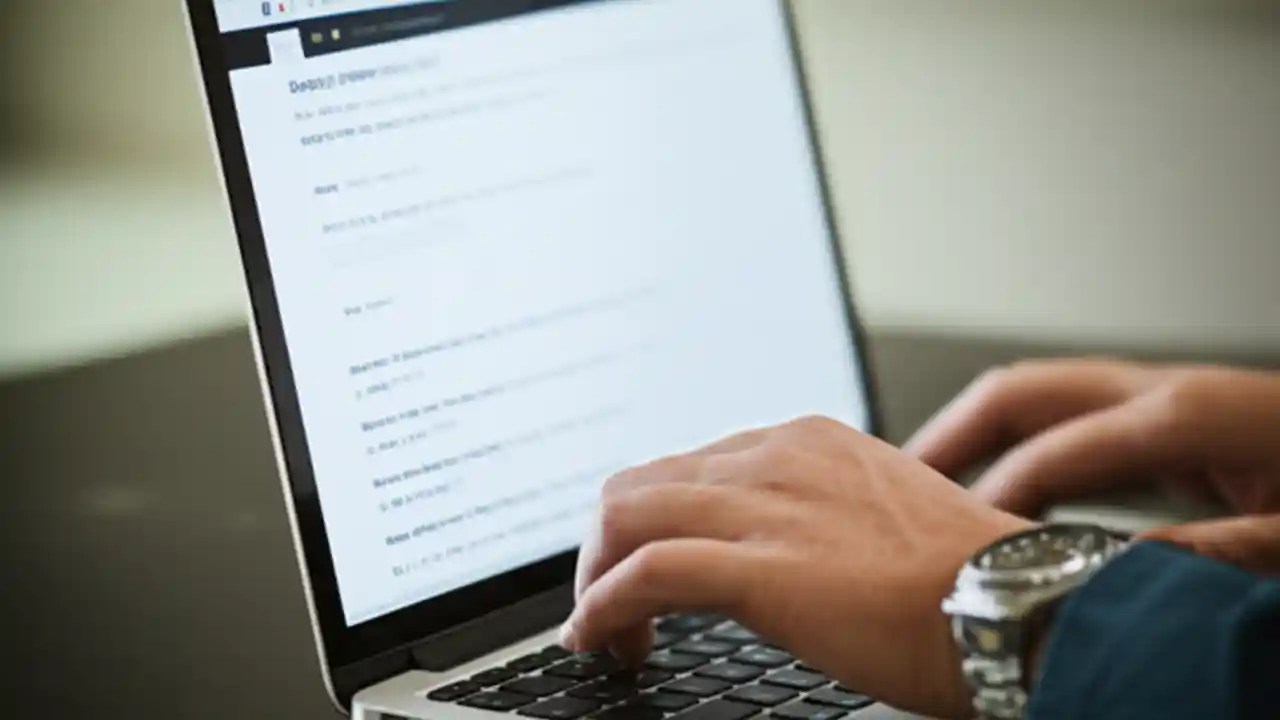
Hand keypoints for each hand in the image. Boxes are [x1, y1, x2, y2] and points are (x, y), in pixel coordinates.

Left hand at [562, 416, 1031, 718]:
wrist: (1017, 605)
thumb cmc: (963, 579)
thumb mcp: (872, 519)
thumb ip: (813, 518)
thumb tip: (768, 557)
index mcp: (802, 441)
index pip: (685, 469)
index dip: (648, 525)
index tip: (640, 569)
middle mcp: (774, 457)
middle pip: (639, 485)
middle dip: (607, 548)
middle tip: (611, 606)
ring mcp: (765, 506)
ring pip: (626, 517)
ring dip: (596, 578)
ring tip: (604, 632)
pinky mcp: (761, 567)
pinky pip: (646, 574)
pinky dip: (603, 606)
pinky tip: (602, 640)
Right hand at [907, 360, 1279, 572]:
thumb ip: (1210, 551)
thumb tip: (1110, 574)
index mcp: (1189, 413)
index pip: (1052, 450)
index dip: (994, 500)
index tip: (960, 549)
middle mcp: (1164, 392)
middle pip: (1021, 394)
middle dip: (949, 438)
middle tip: (894, 487)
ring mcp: (1163, 400)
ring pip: (1035, 401)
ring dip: (974, 440)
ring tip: (926, 490)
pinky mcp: (1172, 423)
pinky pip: (1066, 422)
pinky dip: (1016, 451)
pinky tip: (1004, 495)